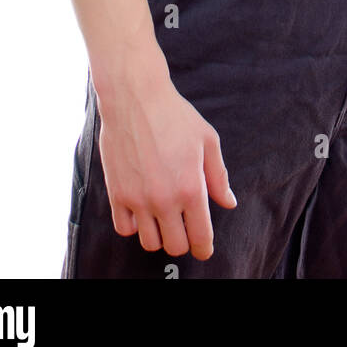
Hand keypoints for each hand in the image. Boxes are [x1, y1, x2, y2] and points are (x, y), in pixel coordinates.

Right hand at [98, 69, 236, 260]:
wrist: (135, 98)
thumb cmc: (175, 115)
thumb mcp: (207, 140)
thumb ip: (218, 176)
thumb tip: (229, 202)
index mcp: (191, 188)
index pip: (200, 237)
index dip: (204, 248)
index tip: (203, 248)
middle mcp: (164, 199)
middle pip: (175, 246)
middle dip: (183, 241)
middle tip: (183, 227)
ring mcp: (138, 199)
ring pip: (149, 243)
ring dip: (159, 235)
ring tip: (163, 219)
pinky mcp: (117, 193)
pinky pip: (124, 229)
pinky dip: (134, 226)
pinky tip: (142, 210)